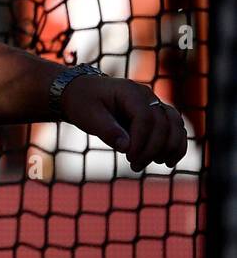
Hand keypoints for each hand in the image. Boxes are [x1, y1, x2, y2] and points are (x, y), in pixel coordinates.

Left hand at [59, 75, 187, 171]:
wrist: (81, 93)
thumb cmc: (83, 103)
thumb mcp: (88, 116)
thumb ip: (107, 130)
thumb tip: (126, 147)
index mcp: (129, 92)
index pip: (145, 117)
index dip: (141, 141)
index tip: (130, 158)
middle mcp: (147, 96)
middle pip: (163, 123)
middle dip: (152, 148)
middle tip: (135, 166)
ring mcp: (154, 104)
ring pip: (175, 125)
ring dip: (169, 147)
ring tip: (156, 164)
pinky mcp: (157, 115)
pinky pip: (175, 128)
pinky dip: (176, 144)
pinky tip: (167, 161)